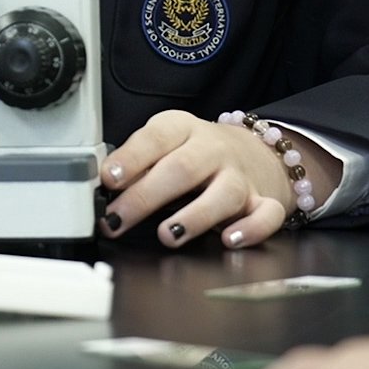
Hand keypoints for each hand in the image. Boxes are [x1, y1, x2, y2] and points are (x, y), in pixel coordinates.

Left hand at [99, 110, 341, 248]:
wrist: (253, 151)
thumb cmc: (193, 153)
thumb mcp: (162, 145)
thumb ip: (136, 163)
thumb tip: (102, 188)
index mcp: (182, 129)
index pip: (156, 137)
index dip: (131, 158)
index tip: (108, 179)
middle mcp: (213, 150)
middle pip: (182, 169)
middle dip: (146, 196)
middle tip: (118, 220)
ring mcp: (240, 176)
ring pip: (224, 193)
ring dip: (195, 215)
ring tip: (168, 235)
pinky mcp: (263, 201)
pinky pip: (266, 215)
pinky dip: (251, 229)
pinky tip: (229, 240)